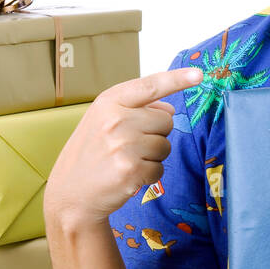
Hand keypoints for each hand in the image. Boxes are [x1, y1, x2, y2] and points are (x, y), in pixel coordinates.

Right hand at [43, 67, 202, 228]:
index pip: (150, 85)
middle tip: (130, 146)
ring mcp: (123, 145)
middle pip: (166, 121)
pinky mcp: (131, 170)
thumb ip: (135, 109)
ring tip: (126, 161)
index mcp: (108, 102)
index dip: (177, 79)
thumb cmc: (90, 154)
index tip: (199, 75)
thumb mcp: (103, 121)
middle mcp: (116, 119)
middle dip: (156, 134)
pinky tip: (127, 176)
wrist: (70, 194)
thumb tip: (169, 108)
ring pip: (165, 146)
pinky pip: (160, 169)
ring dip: (152, 157)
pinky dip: (148, 175)